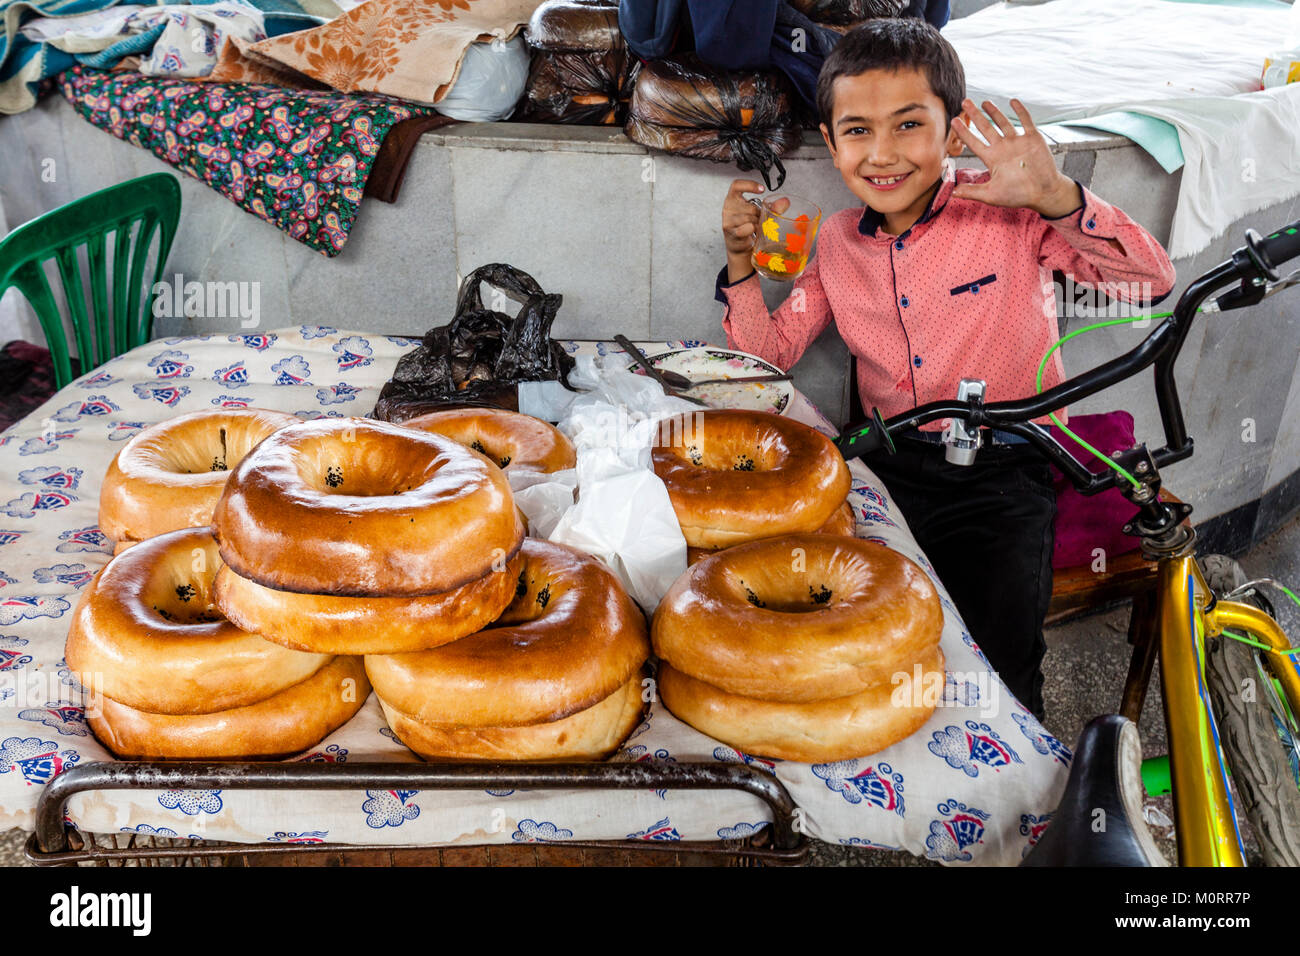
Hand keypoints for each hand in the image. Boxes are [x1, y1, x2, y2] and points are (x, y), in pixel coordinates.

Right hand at [722, 179, 788, 281]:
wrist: (740, 246)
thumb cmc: (747, 227)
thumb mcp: (760, 214)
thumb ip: (773, 208)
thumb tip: (785, 202)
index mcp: (733, 199)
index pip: (736, 185)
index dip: (750, 185)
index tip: (762, 189)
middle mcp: (728, 208)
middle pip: (750, 206)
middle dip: (759, 214)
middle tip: (758, 220)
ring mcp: (728, 221)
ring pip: (750, 218)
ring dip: (756, 224)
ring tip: (754, 228)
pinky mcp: (731, 233)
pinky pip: (747, 228)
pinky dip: (753, 230)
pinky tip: (752, 233)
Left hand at [949, 98, 1082, 218]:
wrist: (1044, 193)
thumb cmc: (1018, 195)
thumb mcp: (992, 195)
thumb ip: (973, 192)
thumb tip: (953, 192)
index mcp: (992, 159)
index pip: (974, 142)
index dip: (964, 132)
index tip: (954, 121)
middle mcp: (1003, 148)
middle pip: (986, 128)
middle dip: (975, 115)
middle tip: (965, 102)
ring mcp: (1018, 142)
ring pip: (1003, 123)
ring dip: (994, 111)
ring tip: (984, 101)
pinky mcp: (1033, 139)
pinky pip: (1026, 121)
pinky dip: (1020, 111)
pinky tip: (1013, 101)